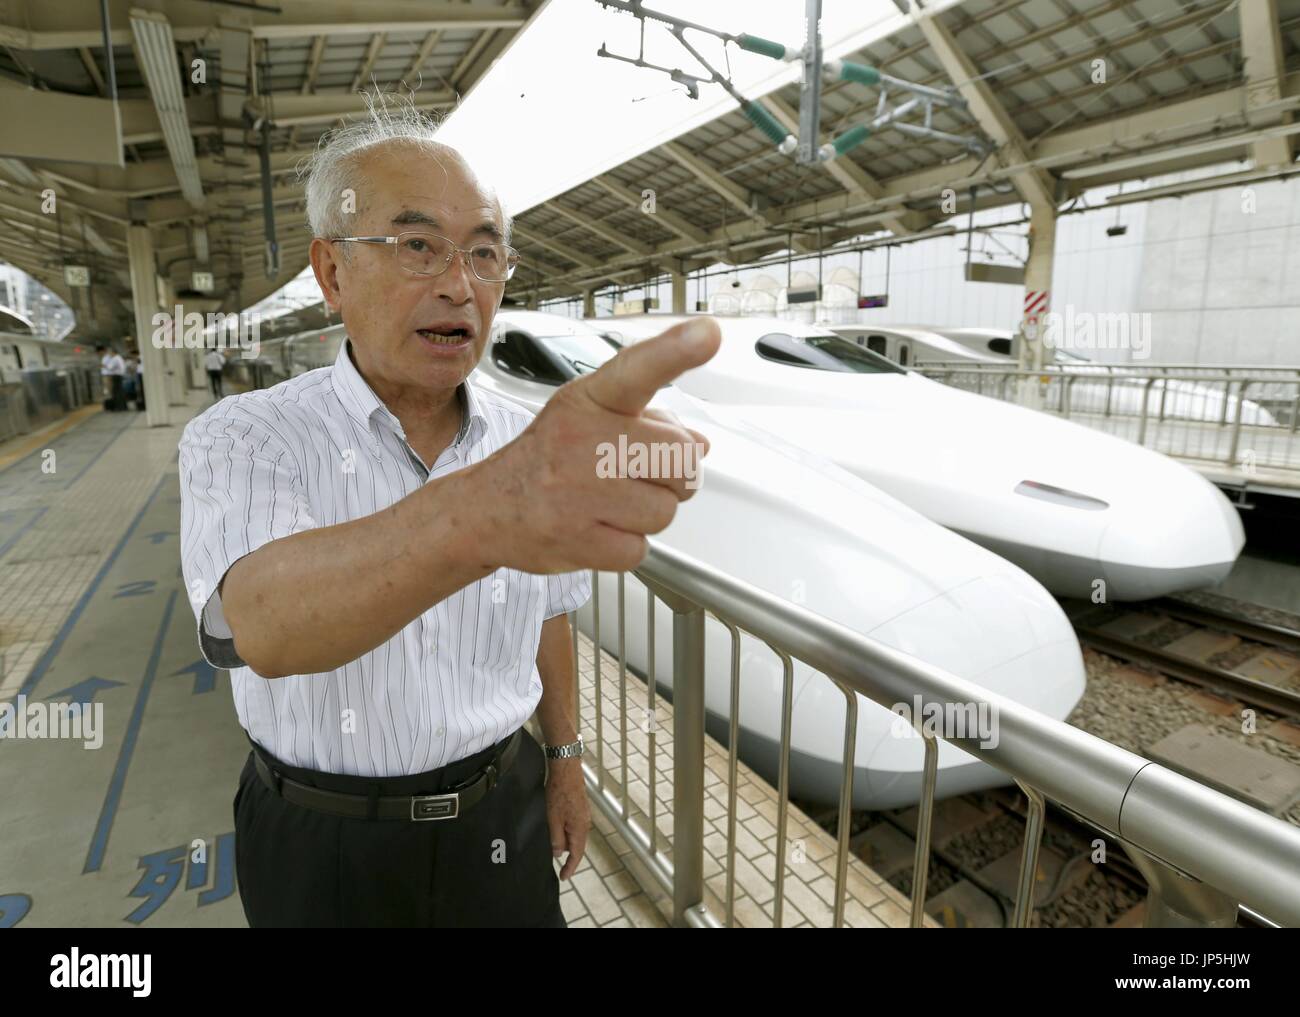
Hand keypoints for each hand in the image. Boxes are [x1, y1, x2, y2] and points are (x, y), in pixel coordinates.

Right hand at [471, 317, 720, 572]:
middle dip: (674, 475)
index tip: (708, 333)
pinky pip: (639, 549)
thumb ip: (649, 421)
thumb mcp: (590, 416)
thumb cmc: (550, 458)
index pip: (638, 369)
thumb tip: (699, 443)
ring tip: (608, 503)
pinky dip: (624, 546)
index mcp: (590, 400)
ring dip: (647, 513)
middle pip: (682, 459)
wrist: (487, 508)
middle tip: (636, 476)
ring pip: (665, 510)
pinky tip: (595, 528)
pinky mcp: (577, 539)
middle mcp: (583, 440)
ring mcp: (578, 491)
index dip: (676, 351)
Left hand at [544, 758, 590, 879]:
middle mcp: (585, 823)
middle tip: (549, 849)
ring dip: (563, 837)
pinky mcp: (580, 807)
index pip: (576, 854)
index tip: (563, 877)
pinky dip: (564, 828)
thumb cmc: (559, 792)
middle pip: (575, 844)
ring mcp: (584, 814)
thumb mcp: (553, 818)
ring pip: (574, 833)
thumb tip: (558, 854)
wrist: (566, 769)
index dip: (570, 868)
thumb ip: (556, 838)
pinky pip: (573, 824)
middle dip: (563, 849)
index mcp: (580, 829)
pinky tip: (555, 821)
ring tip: (550, 829)